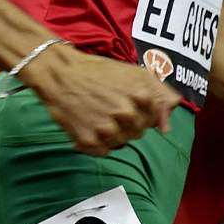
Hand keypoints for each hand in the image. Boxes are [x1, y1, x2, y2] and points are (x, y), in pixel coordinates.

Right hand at [20, 44, 180, 154]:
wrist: (57, 72)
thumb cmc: (96, 71)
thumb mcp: (135, 73)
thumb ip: (161, 95)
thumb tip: (165, 128)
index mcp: (141, 97)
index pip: (152, 120)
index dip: (138, 112)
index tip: (123, 102)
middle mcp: (126, 114)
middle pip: (137, 133)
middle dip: (126, 124)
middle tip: (107, 107)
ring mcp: (106, 129)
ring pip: (121, 144)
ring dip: (111, 134)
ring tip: (96, 116)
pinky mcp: (88, 141)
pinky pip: (103, 152)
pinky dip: (97, 143)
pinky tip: (88, 125)